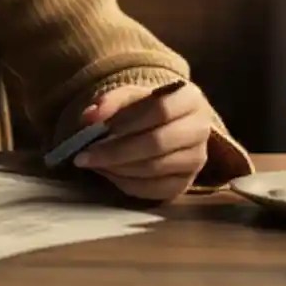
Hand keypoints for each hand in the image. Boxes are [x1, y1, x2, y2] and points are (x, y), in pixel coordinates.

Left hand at [72, 82, 212, 201]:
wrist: (169, 125)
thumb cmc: (147, 107)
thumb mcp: (130, 96)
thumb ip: (110, 101)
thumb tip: (90, 117)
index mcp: (190, 99)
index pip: (160, 109)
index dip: (127, 120)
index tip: (98, 128)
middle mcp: (201, 129)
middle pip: (157, 143)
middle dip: (116, 151)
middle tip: (84, 156)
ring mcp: (197, 159)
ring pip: (155, 169)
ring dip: (118, 168)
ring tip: (93, 162)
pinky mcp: (187, 183)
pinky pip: (154, 190)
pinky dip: (127, 183)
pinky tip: (108, 173)